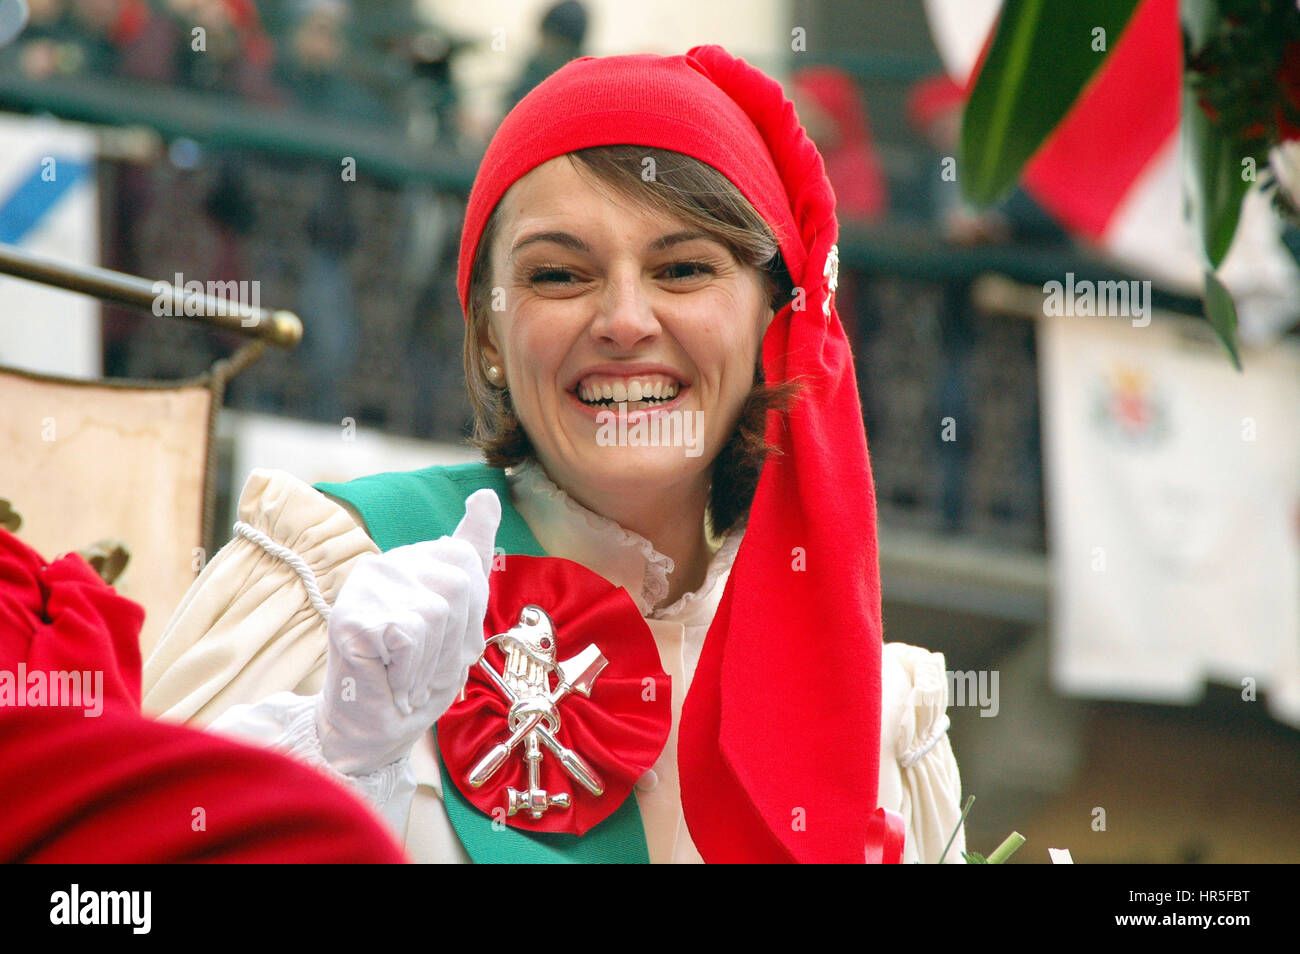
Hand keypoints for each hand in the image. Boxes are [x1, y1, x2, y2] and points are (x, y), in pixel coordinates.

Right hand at [316, 489, 499, 775]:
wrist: (373, 732)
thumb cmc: (417, 678)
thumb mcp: (460, 618)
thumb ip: (473, 553)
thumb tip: (487, 493)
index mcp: (417, 559)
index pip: (469, 563)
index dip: (469, 619)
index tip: (437, 644)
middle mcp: (389, 562)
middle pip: (460, 590)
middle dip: (453, 644)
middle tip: (422, 669)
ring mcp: (366, 586)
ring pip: (437, 615)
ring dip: (430, 663)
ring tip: (406, 676)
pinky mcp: (350, 615)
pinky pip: (411, 637)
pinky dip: (409, 672)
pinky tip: (390, 681)